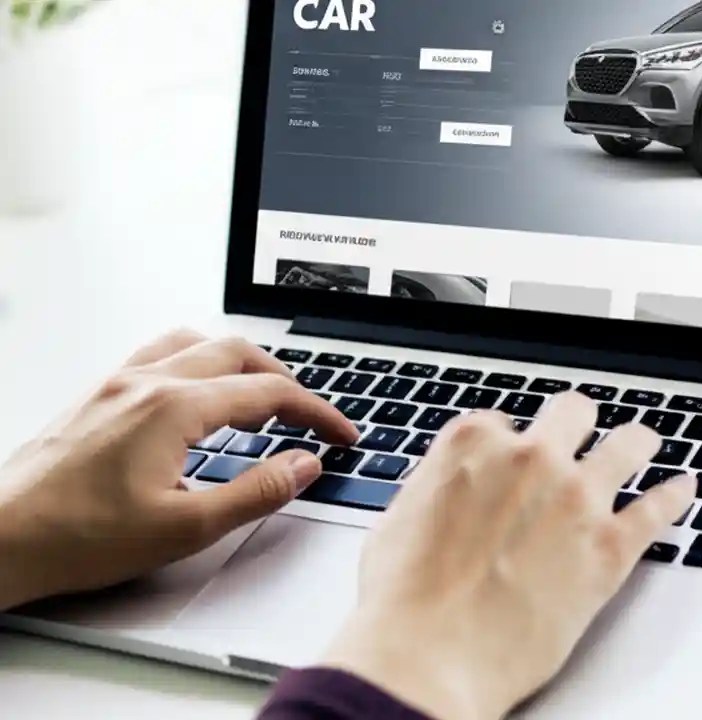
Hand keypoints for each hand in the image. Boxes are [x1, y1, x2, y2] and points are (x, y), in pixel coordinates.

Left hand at [0, 330, 357, 609]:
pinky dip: (197, 366)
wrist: (0, 539)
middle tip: (309, 416)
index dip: (318, 412)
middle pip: (237, 353)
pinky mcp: (96, 395)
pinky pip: (159, 355)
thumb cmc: (76, 537)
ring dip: (239, 364)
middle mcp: (144, 382)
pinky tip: (197, 400)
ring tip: (258, 401)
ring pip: (196, 343)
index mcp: (172, 407)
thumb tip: (303, 465)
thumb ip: (257, 492)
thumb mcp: (187, 527)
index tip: (341, 434)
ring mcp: (115, 383)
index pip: (269, 393)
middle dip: (285, 380)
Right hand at [322, 392, 695, 719]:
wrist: (426, 657)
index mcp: (474, 444)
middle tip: (579, 437)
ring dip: (637, 442)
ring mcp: (577, 499)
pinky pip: (657, 508)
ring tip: (644, 444)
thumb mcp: (400, 519)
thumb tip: (452, 489)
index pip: (504, 423)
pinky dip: (675, 496)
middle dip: (575, 425)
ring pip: (628, 444)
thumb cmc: (402, 601)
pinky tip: (683, 489)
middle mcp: (531, 459)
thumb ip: (440, 488)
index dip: (509, 447)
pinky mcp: (609, 548)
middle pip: (572, 414)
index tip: (512, 463)